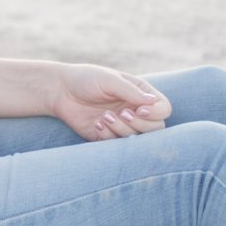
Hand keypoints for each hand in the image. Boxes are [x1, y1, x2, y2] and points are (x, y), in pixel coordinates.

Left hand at [45, 65, 171, 140]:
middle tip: (121, 114)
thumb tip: (153, 103)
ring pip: (138, 139)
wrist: (61, 92)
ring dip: (122, 130)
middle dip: (140, 124)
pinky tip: (97, 123)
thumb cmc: (87, 79)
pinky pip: (119, 146)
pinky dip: (109, 136)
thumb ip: (131, 92)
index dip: (157, 112)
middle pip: (156, 128)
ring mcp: (125, 125)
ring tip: (105, 116)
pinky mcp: (110, 138)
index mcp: (140, 94)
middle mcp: (136, 111)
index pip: (163, 108)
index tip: (141, 110)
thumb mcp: (109, 80)